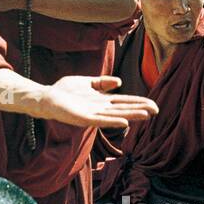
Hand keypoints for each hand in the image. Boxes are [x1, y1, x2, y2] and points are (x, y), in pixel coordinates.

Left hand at [37, 74, 158, 129]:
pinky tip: (124, 121)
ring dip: (131, 115)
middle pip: (124, 109)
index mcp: (101, 100)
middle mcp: (99, 109)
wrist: (46, 97)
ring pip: (116, 115)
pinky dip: (112, 121)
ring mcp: (92, 114)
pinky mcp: (83, 118)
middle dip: (140, 109)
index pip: (124, 101)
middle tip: (157, 110)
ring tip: (146, 115)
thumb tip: (119, 82)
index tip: (153, 104)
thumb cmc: (65, 91)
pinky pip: (100, 121)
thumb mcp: (87, 83)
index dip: (138, 102)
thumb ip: (102, 82)